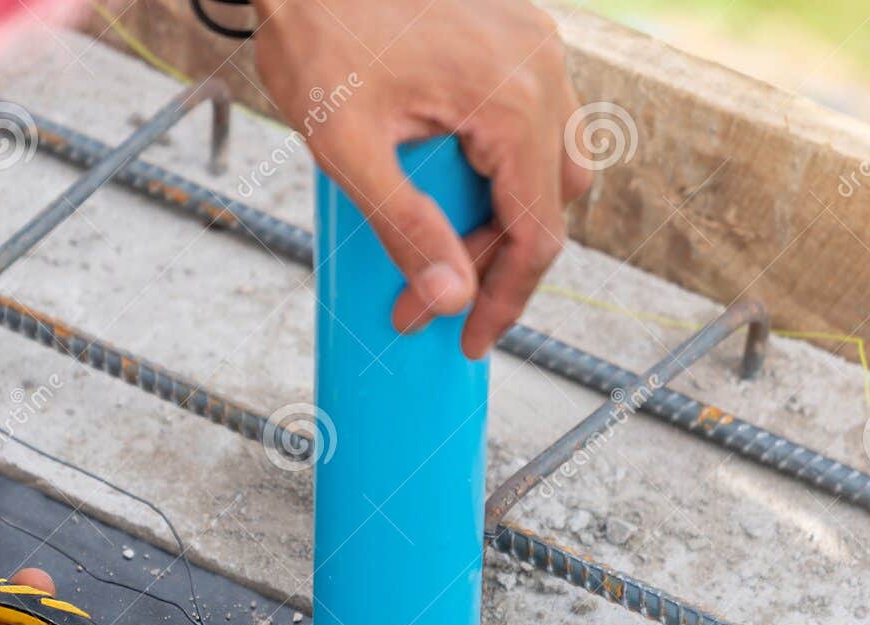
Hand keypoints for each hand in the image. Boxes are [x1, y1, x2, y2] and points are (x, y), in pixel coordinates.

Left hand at [252, 0, 590, 356]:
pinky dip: (503, 166)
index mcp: (514, 101)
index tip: (467, 341)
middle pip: (551, 201)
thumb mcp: (348, 149)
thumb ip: (403, 226)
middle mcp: (544, 69)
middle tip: (424, 295)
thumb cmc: (316, 39)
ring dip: (505, 214)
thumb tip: (451, 301)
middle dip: (494, 261)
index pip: (537, 232)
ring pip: (553, 161)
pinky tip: (448, 186)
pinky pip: (534, 118)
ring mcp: (536, 46)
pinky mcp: (516, 37)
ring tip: (437, 243)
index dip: (505, 300)